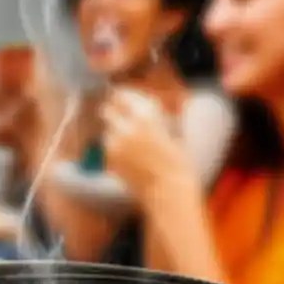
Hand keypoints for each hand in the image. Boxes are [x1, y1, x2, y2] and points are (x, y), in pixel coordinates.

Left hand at [101, 88, 195, 205]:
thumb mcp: (170, 127)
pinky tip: (131, 156)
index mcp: (145, 115)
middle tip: (120, 116)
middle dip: (113, 111)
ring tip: (133, 143)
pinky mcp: (108, 158)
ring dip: (115, 131)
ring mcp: (114, 143)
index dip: (122, 96)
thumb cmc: (176, 158)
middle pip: (107, 109)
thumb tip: (136, 101)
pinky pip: (108, 146)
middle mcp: (126, 127)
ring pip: (107, 129)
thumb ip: (150, 113)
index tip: (122, 97)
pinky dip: (114, 147)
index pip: (122, 95)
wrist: (168, 187)